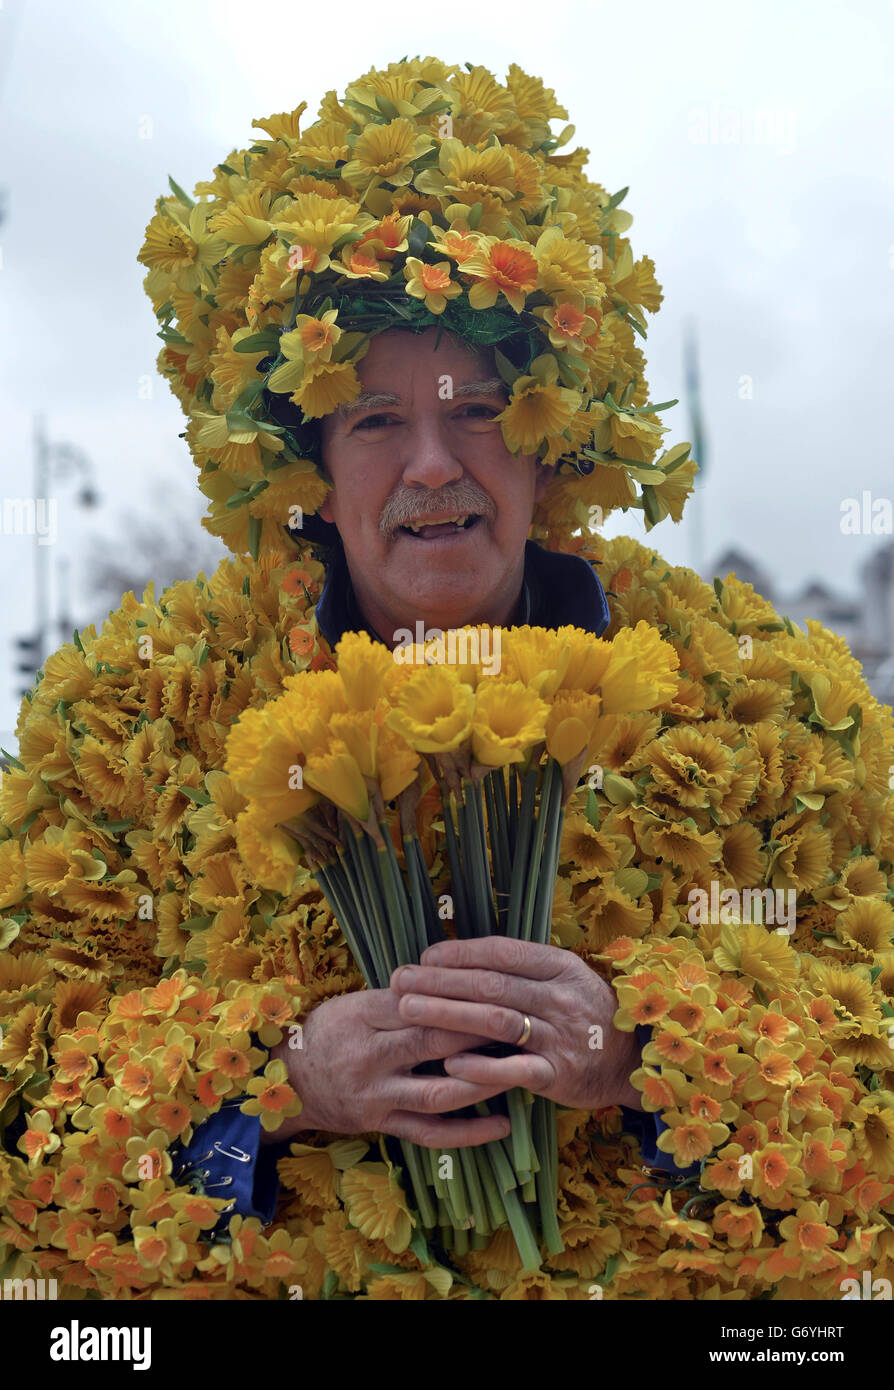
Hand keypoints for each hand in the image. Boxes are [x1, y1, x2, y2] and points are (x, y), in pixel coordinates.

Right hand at [261, 988, 514, 1147]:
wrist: (288, 1083)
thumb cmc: (328, 1032)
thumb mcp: (355, 1003)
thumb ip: (400, 997)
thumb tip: (455, 980)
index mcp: (364, 1014)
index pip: (421, 1001)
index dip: (463, 996)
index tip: (502, 988)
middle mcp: (370, 1055)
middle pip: (434, 1042)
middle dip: (482, 1033)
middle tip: (524, 1024)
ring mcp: (377, 1094)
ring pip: (439, 1091)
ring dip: (484, 1082)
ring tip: (522, 1072)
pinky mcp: (381, 1124)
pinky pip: (430, 1133)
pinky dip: (468, 1132)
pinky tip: (502, 1124)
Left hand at [390, 937, 644, 1112]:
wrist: (634, 1060)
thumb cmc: (589, 1014)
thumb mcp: (567, 979)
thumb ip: (525, 969)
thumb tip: (463, 957)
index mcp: (561, 967)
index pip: (503, 953)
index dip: (461, 952)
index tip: (425, 956)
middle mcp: (561, 997)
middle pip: (491, 985)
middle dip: (440, 981)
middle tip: (400, 980)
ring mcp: (561, 1037)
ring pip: (496, 1022)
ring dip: (447, 1015)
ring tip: (409, 1010)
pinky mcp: (560, 1075)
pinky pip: (515, 1070)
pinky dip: (481, 1067)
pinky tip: (449, 1065)